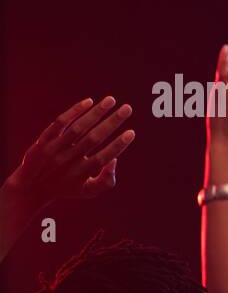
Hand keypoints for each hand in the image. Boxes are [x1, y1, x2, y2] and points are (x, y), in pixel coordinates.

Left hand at [4, 97, 134, 209]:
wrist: (31, 186)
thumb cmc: (66, 188)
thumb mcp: (88, 191)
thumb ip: (107, 181)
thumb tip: (115, 160)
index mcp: (81, 174)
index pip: (103, 157)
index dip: (118, 145)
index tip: (131, 132)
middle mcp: (68, 160)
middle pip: (94, 139)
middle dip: (112, 122)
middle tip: (127, 109)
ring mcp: (55, 149)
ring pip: (78, 127)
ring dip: (96, 112)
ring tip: (111, 100)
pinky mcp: (44, 140)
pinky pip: (60, 123)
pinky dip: (74, 111)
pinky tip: (88, 102)